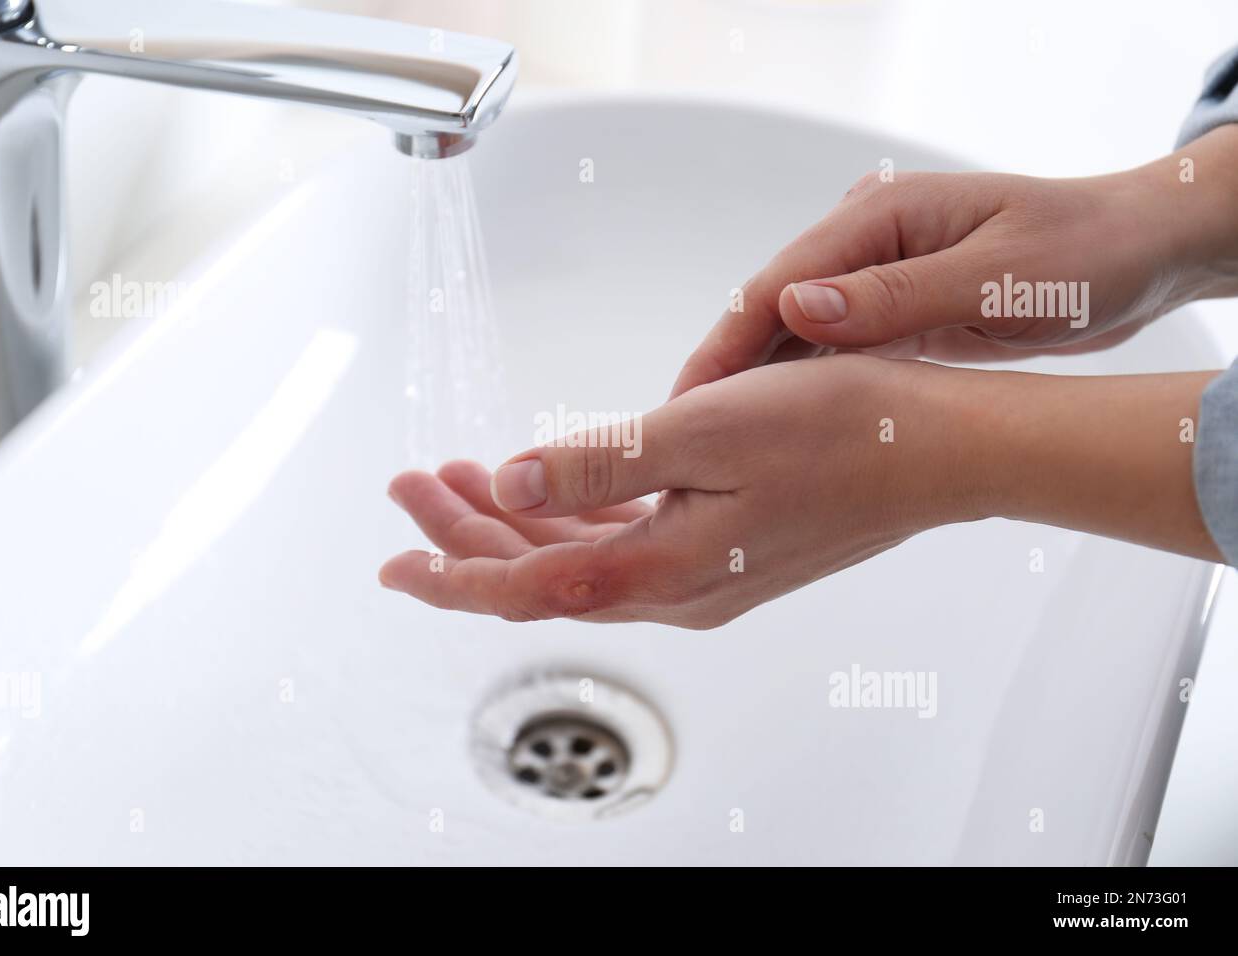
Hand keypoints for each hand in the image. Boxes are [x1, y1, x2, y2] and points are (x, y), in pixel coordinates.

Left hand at [381, 356, 1221, 627]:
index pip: (527, 588)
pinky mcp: (725, 548)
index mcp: (664, 570)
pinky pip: (622, 546)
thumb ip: (598, 464)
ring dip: (515, 525)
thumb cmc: (845, 431)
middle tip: (414, 490)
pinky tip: (552, 490)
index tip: (394, 562)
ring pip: (577, 561)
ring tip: (461, 480)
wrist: (942, 450)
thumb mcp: (703, 432)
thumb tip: (510, 485)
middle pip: (542, 576)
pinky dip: (572, 520)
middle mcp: (677, 589)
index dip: (452, 574)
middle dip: (468, 536)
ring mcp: (704, 573)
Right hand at [670, 126, 1237, 396]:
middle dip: (727, 374)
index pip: (777, 284)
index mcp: (879, 214)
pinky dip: (802, 389)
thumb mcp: (995, 280)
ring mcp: (877, 275)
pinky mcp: (894, 310)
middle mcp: (867, 240)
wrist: (1140, 252)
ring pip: (796, 337)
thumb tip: (796, 308)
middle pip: (773, 312)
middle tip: (680, 437)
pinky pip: (832, 353)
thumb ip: (894, 295)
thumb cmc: (1082, 255)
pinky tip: (775, 431)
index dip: (726, 346)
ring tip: (715, 446)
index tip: (685, 402)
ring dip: (758, 388)